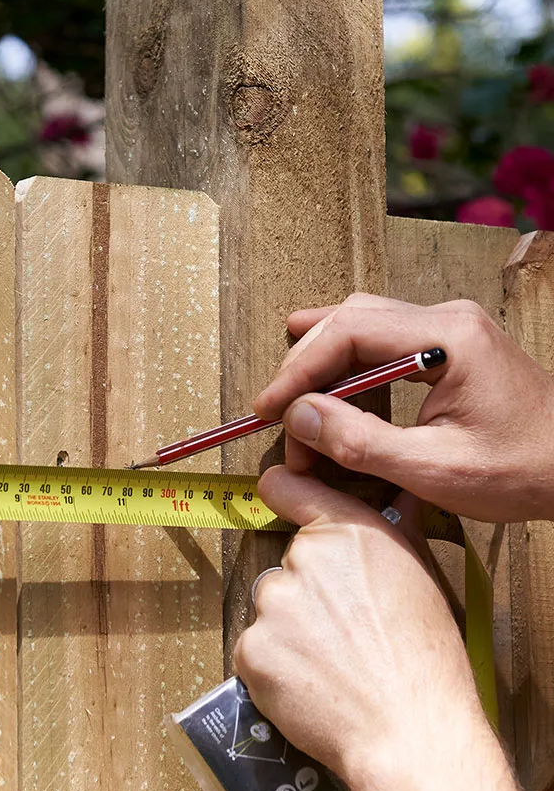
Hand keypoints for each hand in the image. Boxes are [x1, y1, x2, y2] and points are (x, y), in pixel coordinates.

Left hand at [233, 467, 483, 790]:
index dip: (282, 492)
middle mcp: (304, 559)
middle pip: (288, 568)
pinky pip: (258, 651)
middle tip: (345, 633)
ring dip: (291, 633)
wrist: (411, 731)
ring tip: (335, 665)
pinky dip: (277, 668)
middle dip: (307, 595)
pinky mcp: (251, 650)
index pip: (290, 488)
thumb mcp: (421, 579)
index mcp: (349, 533)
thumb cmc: (426, 661)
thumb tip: (399, 502)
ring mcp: (272, 605)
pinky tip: (316, 685)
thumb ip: (394, 535)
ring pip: (272, 612)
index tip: (274, 493)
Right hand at [253, 293, 553, 521]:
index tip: (267, 409)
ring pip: (364, 325)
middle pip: (351, 320)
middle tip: (279, 419)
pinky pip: (385, 341)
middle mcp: (448, 318)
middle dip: (306, 369)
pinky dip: (351, 368)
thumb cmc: (522, 472)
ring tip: (297, 409)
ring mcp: (451, 328)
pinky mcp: (451, 346)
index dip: (298, 370)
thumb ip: (361, 442)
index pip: (348, 332)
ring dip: (325, 365)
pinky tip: (332, 395)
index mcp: (447, 338)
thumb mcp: (435, 469)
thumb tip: (299, 417)